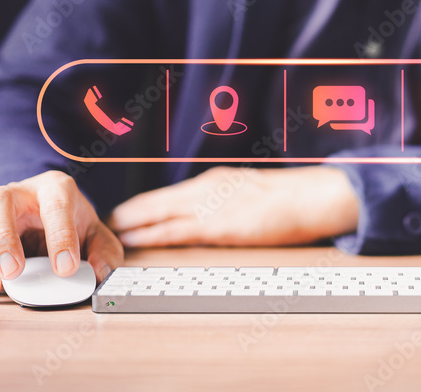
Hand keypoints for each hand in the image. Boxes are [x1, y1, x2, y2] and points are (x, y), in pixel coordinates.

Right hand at [0, 170, 123, 296]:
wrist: (46, 221)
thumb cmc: (71, 225)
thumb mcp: (96, 236)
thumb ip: (104, 253)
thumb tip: (99, 272)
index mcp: (54, 189)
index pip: (56, 204)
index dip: (61, 236)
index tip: (66, 269)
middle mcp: (18, 193)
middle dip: (3, 238)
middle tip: (14, 272)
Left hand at [108, 166, 358, 247]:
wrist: (312, 196)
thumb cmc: (293, 197)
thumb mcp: (256, 193)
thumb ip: (233, 201)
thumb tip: (222, 213)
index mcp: (218, 181)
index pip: (172, 193)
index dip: (147, 203)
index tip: (129, 210)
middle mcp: (208, 189)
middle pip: (157, 200)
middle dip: (131, 211)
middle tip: (108, 220)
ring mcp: (212, 206)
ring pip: (158, 214)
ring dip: (133, 224)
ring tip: (111, 231)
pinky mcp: (218, 225)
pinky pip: (176, 231)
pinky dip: (152, 235)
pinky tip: (136, 240)